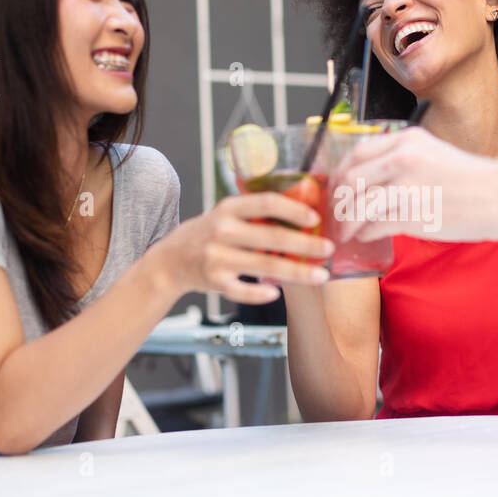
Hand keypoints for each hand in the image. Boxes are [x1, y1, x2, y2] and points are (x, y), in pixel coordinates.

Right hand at [157, 193, 332, 303]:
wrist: (169, 261)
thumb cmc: (207, 234)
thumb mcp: (226, 214)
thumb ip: (256, 214)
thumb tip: (304, 216)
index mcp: (228, 209)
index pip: (266, 203)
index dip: (293, 209)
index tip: (316, 217)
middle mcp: (222, 231)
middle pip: (272, 237)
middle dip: (305, 244)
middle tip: (328, 250)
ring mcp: (217, 258)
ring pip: (265, 267)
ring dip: (297, 272)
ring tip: (320, 275)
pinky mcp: (215, 282)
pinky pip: (244, 291)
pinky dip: (261, 293)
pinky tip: (277, 293)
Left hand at [330, 126, 497, 243]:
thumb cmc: (470, 180)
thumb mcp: (433, 153)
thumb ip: (402, 158)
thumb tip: (369, 177)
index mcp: (406, 140)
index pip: (357, 153)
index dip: (340, 173)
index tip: (336, 187)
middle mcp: (402, 160)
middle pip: (350, 180)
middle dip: (337, 200)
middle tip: (335, 213)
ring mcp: (406, 188)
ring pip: (358, 206)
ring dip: (346, 222)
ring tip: (345, 231)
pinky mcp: (413, 216)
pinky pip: (375, 226)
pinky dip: (365, 233)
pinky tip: (365, 237)